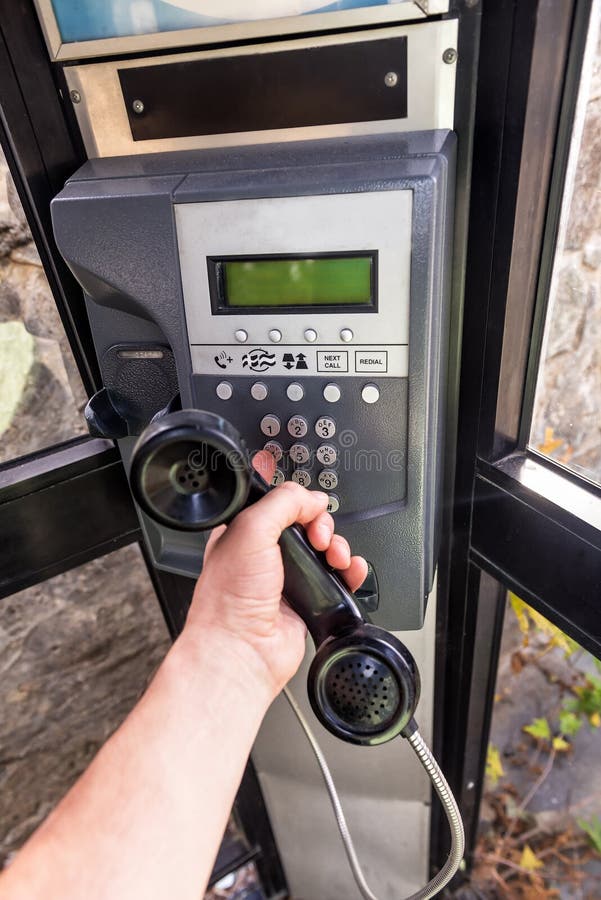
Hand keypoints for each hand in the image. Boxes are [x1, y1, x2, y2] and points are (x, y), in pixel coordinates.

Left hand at [184, 451, 367, 697]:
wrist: (241, 652)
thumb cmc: (229, 600)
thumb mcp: (250, 530)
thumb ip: (283, 502)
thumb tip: (313, 498)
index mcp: (244, 533)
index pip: (281, 504)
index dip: (300, 504)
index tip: (308, 511)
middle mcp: (265, 555)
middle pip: (309, 525)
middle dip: (323, 527)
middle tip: (319, 539)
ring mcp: (288, 580)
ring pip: (325, 551)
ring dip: (339, 548)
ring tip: (336, 557)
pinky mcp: (308, 601)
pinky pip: (336, 580)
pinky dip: (349, 572)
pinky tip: (350, 570)